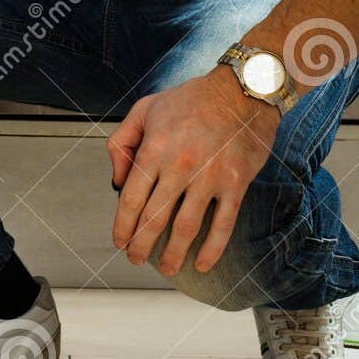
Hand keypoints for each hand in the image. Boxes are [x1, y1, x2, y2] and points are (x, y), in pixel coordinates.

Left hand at [105, 66, 281, 276]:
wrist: (241, 90)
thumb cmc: (191, 99)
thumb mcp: (145, 109)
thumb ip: (122, 143)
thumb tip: (117, 180)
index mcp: (154, 149)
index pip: (132, 199)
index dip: (123, 226)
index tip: (120, 241)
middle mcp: (180, 166)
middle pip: (155, 218)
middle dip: (142, 245)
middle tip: (136, 259)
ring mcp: (209, 177)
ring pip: (186, 227)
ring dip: (173, 253)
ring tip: (166, 267)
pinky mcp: (235, 184)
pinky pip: (223, 224)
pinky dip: (212, 249)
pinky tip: (202, 264)